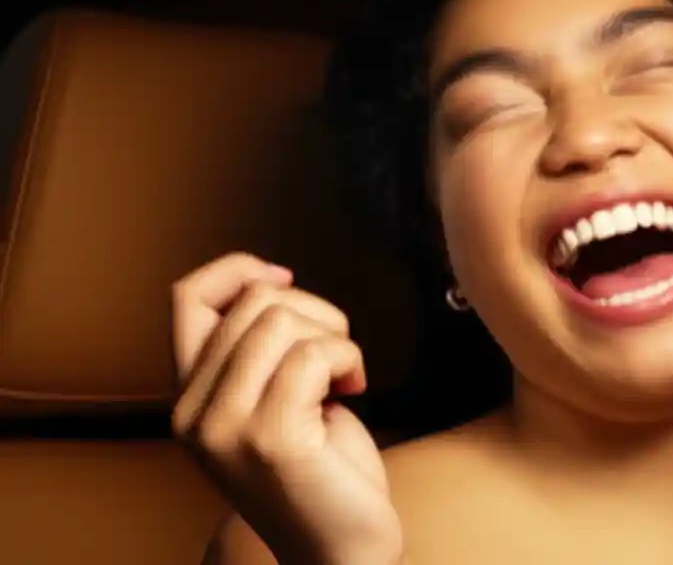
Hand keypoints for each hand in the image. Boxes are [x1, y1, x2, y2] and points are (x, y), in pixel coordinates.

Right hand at [171, 253, 402, 564]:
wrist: (343, 549)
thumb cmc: (324, 472)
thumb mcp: (275, 399)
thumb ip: (255, 352)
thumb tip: (267, 282)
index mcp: (189, 400)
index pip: (186, 298)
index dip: (237, 269)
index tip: (283, 277)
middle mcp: (193, 413)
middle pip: (252, 302)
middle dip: (313, 311)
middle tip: (335, 357)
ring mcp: (225, 426)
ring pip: (281, 319)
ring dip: (334, 336)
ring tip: (343, 377)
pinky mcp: (269, 436)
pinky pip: (314, 353)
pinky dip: (348, 358)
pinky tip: (353, 391)